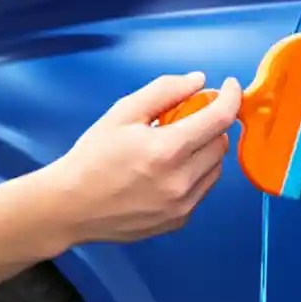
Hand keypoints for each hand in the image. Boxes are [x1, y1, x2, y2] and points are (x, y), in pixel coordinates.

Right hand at [38, 72, 242, 246]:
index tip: (231, 86)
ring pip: (216, 168)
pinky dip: (195, 175)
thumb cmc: (92, 158)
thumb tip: (200, 81)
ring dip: (204, 151)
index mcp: (166, 150)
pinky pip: (202, 190)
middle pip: (220, 143)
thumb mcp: (123, 113)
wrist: (69, 207)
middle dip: (210, 125)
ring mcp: (182, 205)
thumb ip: (165, 91)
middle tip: (186, 120)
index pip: (220, 119)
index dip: (231, 98)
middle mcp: (180, 181)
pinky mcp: (179, 220)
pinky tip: (166, 172)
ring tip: (172, 148)